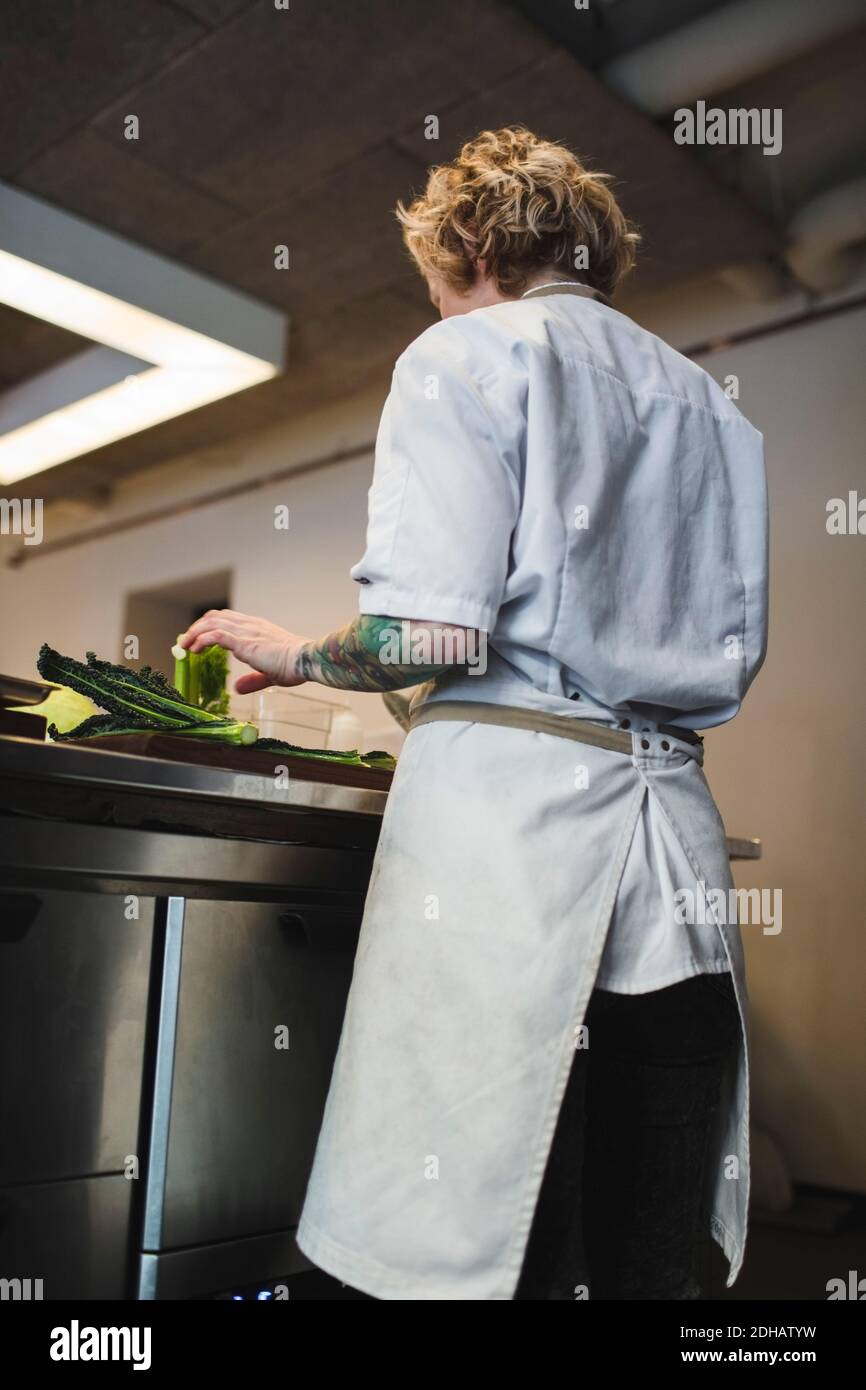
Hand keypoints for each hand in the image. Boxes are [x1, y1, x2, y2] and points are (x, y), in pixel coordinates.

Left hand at [178, 609, 310, 693]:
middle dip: (197, 627)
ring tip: (184, 645)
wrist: (305, 660)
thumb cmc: (294, 665)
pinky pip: (216, 635)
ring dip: (194, 633)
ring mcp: (246, 632)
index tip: (197, 638)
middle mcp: (249, 625)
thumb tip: (237, 688)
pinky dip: (202, 640)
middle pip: (214, 616)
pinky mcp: (244, 642)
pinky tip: (194, 649)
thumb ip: (252, 679)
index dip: (209, 625)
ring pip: (211, 623)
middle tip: (186, 642)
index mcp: (256, 627)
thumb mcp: (269, 673)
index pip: (226, 618)